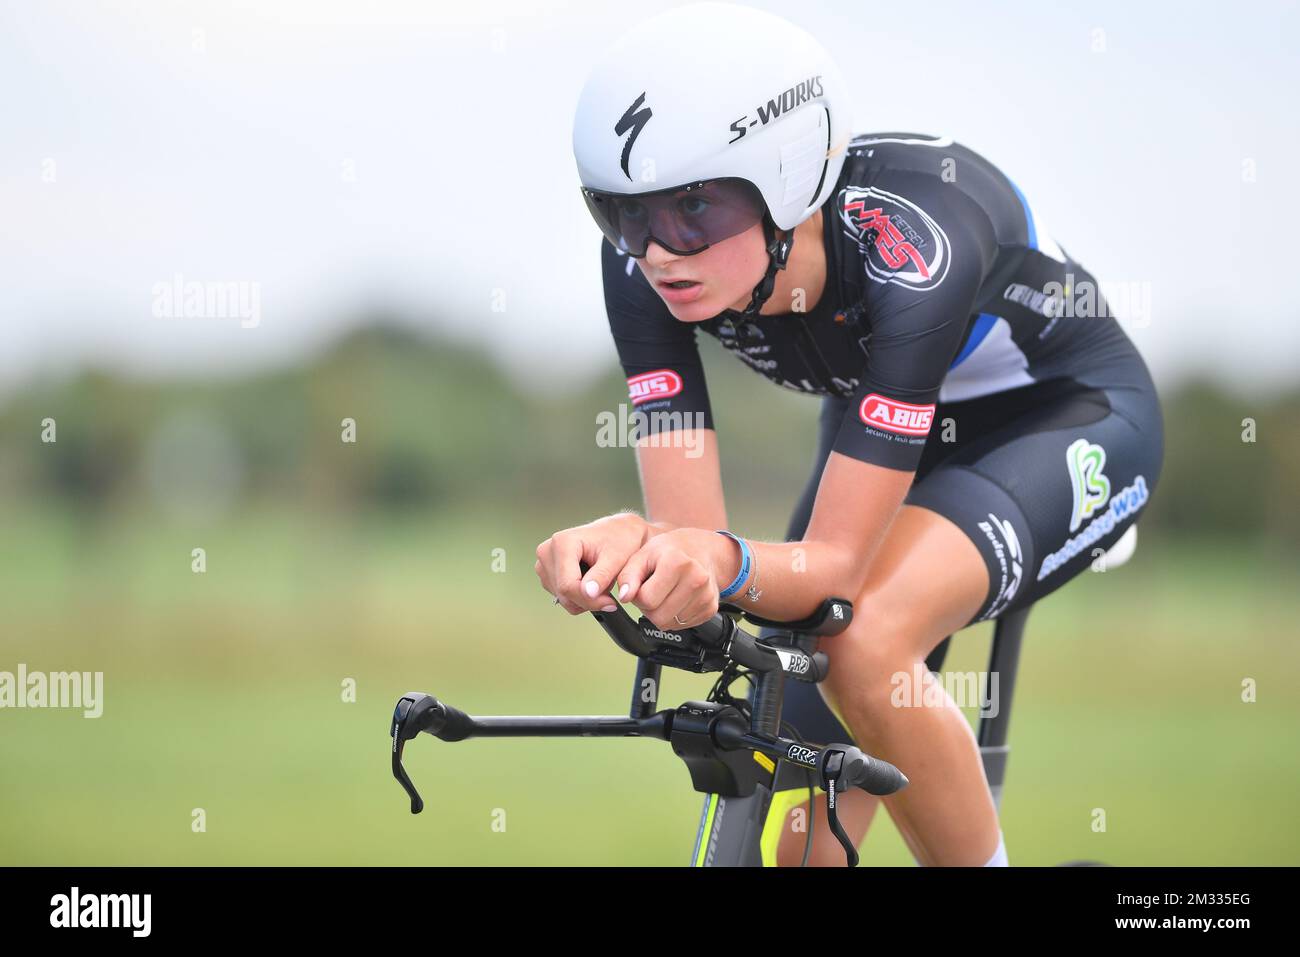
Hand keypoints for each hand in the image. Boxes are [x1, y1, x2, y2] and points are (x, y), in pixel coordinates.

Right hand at [535, 512, 648, 614]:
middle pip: (563, 594)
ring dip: (584, 599)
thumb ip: (602, 576)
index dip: (589, 600)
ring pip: (562, 598)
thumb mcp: (616, 558)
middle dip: (588, 600)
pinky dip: (578, 596)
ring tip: (600, 582)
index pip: (567, 585)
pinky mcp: (546, 573)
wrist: (616, 532)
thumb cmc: (618, 541)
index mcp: (562, 542)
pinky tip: (590, 582)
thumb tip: (588, 593)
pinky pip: (562, 596)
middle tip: (609, 595)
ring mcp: (544, 563)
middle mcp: (547, 551)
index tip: (610, 604)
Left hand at [616, 528, 735, 630]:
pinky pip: (682, 625)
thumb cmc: (671, 550)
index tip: (643, 585)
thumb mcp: (643, 554)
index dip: (637, 596)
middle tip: (654, 590)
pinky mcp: (710, 608)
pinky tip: (677, 598)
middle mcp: (696, 579)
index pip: (646, 600)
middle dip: (649, 607)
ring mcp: (706, 595)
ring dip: (661, 612)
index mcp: (677, 562)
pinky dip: (674, 616)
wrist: (703, 550)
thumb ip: (628, 575)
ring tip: (666, 593)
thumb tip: (624, 597)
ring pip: (669, 624)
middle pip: (658, 617)